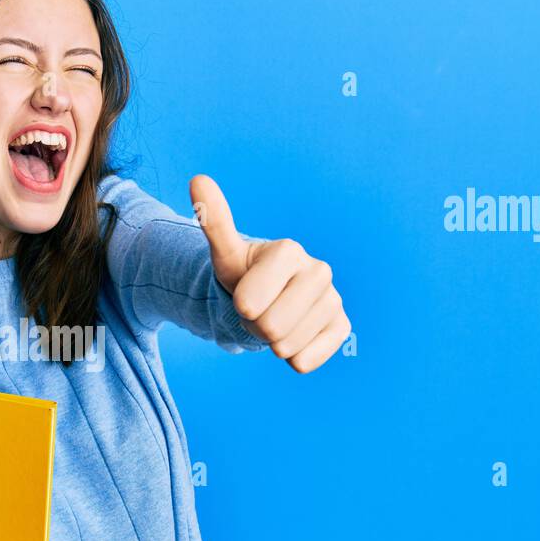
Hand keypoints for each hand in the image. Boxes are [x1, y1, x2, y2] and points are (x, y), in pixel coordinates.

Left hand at [190, 174, 349, 373]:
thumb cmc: (244, 274)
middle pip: (270, 329)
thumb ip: (213, 219)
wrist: (269, 297)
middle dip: (255, 326)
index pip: (249, 304)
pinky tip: (294, 335)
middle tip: (259, 310)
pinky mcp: (342, 327)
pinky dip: (291, 357)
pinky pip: (305, 361)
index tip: (246, 293)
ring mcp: (334, 300)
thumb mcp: (225, 252)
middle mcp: (319, 271)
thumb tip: (197, 178)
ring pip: (285, 347)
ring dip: (272, 342)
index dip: (240, 306)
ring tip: (275, 318)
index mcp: (289, 251)